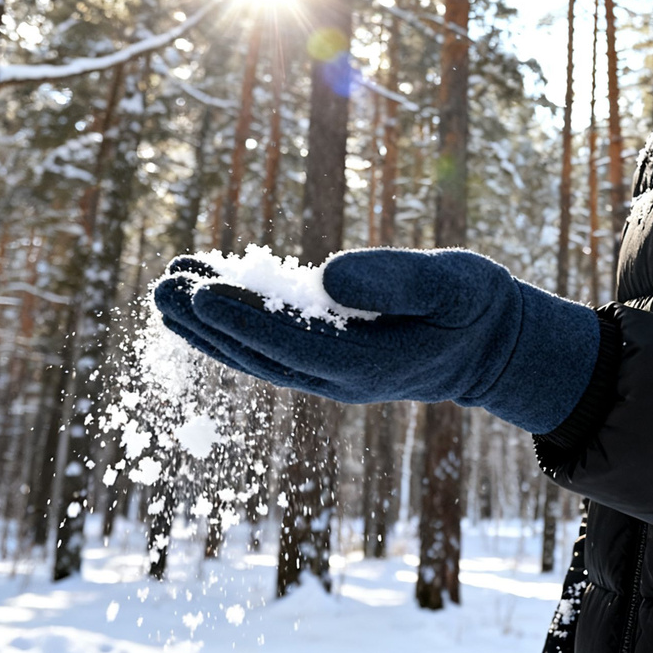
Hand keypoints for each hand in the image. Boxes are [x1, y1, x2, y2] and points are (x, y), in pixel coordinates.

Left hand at [152, 248, 600, 433]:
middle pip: (259, 354)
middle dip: (207, 322)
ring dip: (209, 324)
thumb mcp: (455, 284)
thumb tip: (327, 273)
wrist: (489, 345)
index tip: (200, 291)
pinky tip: (207, 293)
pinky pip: (269, 344)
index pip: (291, 344)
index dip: (242, 319)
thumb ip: (400, 278)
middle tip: (163, 285)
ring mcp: (329, 373)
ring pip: (256, 352)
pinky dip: (233, 321)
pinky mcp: (327, 358)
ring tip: (168, 284)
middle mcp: (338, 379)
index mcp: (368, 365)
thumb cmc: (476, 307)